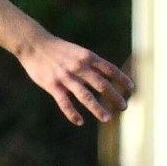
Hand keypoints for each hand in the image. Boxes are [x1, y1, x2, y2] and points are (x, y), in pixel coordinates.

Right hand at [17, 36, 133, 125]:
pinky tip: (80, 121)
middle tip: (123, 107)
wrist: (34, 44)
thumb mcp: (78, 52)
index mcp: (87, 57)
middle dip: (114, 97)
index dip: (122, 79)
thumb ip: (90, 64)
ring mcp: (66, 77)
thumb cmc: (58, 49)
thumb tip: (104, 77)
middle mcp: (79, 66)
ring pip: (85, 96)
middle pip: (101, 84)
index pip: (110, 69)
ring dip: (97, 108)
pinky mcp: (52, 85)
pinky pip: (64, 102)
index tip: (132, 88)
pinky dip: (72, 113)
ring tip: (107, 118)